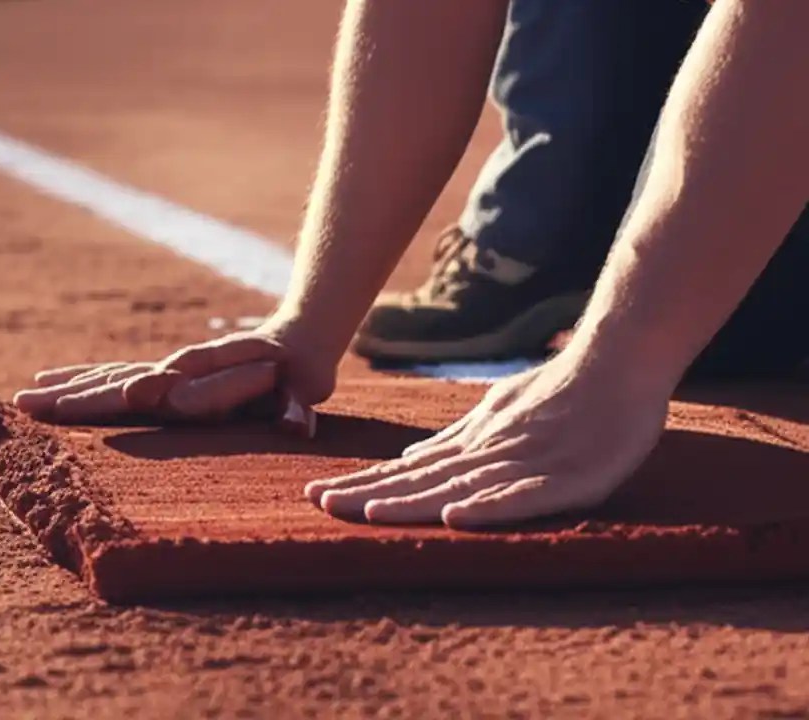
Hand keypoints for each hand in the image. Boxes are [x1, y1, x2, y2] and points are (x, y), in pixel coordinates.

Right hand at [13, 318, 337, 431]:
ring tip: (23, 399)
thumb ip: (295, 405)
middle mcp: (175, 370)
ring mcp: (161, 371)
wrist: (294, 341)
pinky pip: (107, 378)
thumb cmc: (299, 374)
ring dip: (64, 389)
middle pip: (119, 381)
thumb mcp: (304, 388)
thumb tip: (296, 421)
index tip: (124, 394)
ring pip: (104, 378)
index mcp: (206, 373)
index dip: (150, 389)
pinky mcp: (155, 377)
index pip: (171, 384)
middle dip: (79, 395)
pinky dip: (75, 381)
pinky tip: (44, 382)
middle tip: (33, 403)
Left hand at [305, 352, 673, 527]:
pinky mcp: (568, 479)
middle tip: (316, 502)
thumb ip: (456, 441)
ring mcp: (525, 463)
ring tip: (368, 514)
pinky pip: (523, 497)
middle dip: (368, 494)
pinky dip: (489, 507)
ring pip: (460, 486)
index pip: (406, 471)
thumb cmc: (559, 390)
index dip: (362, 485)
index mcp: (472, 444)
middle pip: (419, 480)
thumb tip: (409, 461)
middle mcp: (488, 453)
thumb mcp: (497, 413)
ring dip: (414, 502)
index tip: (315, 495)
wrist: (619, 361)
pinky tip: (455, 517)